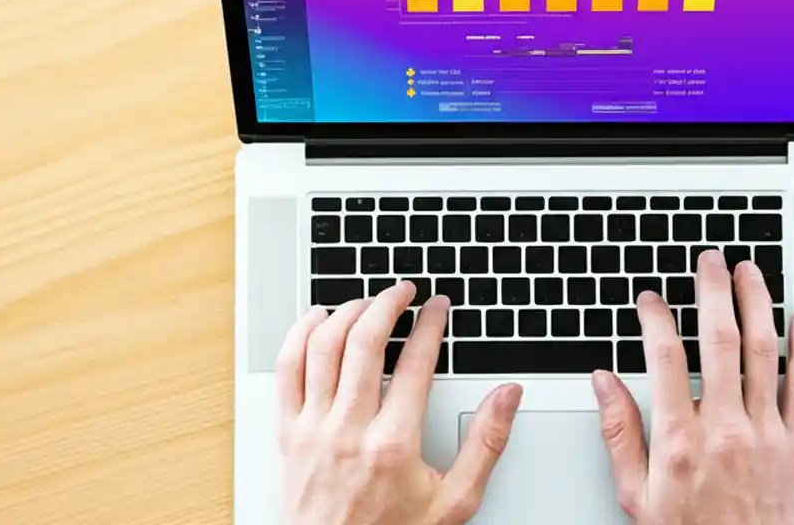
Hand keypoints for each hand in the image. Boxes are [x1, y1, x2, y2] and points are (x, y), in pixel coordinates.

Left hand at [276, 282, 523, 524]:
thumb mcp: (454, 501)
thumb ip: (485, 444)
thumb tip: (507, 397)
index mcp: (393, 444)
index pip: (415, 363)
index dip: (431, 324)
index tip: (438, 307)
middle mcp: (349, 430)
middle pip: (365, 342)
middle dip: (388, 303)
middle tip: (404, 291)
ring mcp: (313, 429)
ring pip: (322, 347)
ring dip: (346, 312)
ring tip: (367, 301)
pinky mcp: (287, 433)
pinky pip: (286, 369)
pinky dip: (299, 335)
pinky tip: (317, 319)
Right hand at [592, 251, 793, 524]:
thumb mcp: (637, 495)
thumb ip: (619, 434)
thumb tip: (604, 384)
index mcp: (680, 439)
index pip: (665, 358)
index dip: (656, 319)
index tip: (651, 300)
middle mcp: (724, 429)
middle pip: (719, 341)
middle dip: (712, 292)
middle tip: (708, 261)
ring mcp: (765, 433)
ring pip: (762, 352)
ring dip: (756, 303)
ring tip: (749, 272)